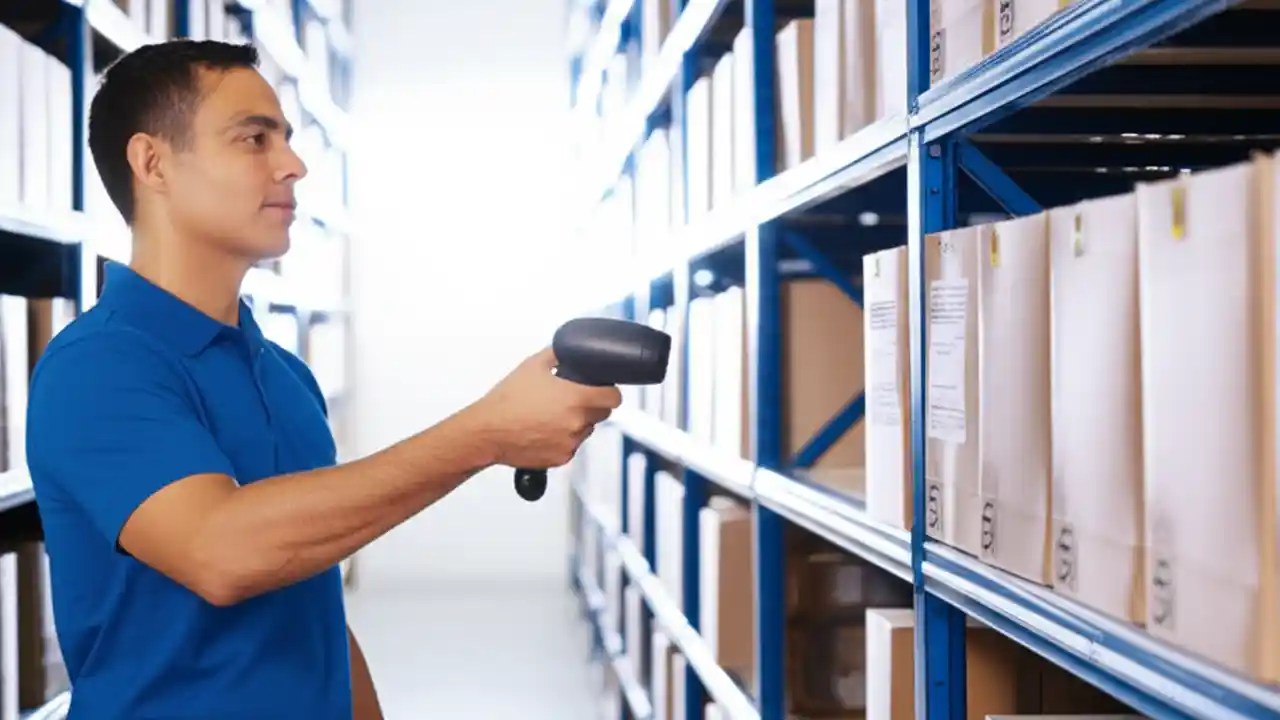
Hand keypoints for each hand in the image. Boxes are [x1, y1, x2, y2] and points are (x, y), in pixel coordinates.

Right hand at [471, 347, 622, 468]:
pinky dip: (563, 439)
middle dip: (591, 405)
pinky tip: (544, 430)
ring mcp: (570, 443)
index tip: (603, 390)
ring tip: (551, 415)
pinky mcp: (561, 458)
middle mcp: (577, 422)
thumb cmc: (506, 401)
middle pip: (602, 414)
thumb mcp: (532, 366)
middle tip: (571, 399)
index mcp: (576, 398)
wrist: (486, 432)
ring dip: (576, 422)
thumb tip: (569, 350)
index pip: (614, 398)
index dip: (609, 392)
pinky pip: (571, 446)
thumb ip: (557, 354)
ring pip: (585, 430)